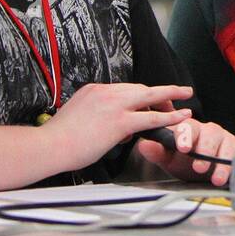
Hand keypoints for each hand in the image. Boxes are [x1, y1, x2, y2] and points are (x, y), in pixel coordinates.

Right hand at [42, 83, 193, 173]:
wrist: (48, 146)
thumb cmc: (59, 139)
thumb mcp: (80, 116)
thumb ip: (100, 117)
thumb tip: (120, 129)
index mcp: (94, 90)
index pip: (125, 89)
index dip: (141, 96)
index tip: (151, 101)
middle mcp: (105, 92)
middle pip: (140, 89)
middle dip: (160, 93)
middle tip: (176, 95)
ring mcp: (113, 105)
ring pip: (150, 97)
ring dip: (171, 97)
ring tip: (186, 96)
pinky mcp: (119, 121)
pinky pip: (151, 117)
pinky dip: (169, 116)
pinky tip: (181, 116)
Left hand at [136, 118, 234, 186]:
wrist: (200, 169)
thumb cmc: (184, 159)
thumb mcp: (168, 157)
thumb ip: (157, 151)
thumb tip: (145, 145)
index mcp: (192, 129)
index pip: (189, 127)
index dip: (186, 136)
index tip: (182, 148)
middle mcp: (212, 133)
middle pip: (212, 135)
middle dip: (205, 151)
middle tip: (199, 167)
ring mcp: (227, 142)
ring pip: (228, 147)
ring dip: (223, 164)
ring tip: (217, 179)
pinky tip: (233, 177)